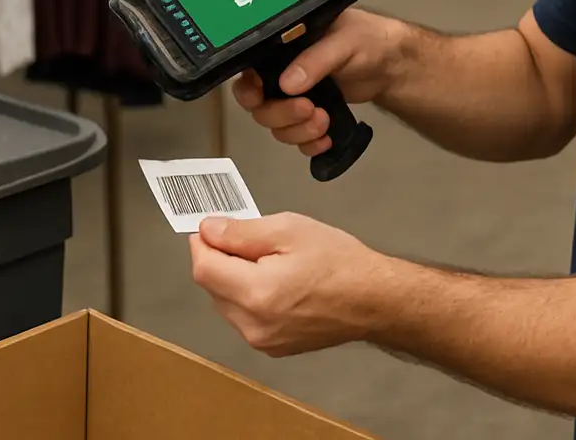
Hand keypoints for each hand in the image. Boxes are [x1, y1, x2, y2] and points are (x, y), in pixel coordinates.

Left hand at [188, 213, 387, 356]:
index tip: (207, 228)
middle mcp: (254, 324)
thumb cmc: (341, 264)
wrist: (374, 300)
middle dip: (220, 260)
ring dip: (234, 280)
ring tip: (270, 262)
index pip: (204, 268)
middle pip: (212, 287)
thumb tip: (209, 230)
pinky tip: (277, 283)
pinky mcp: (273, 347)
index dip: (201, 243)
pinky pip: (245, 318)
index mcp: (256, 293)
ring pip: (227, 303)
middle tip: (246, 238)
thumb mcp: (290, 230)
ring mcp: (263, 340)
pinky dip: (250, 298)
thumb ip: (242, 231)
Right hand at [232, 9, 407, 156]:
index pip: (249, 70)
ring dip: (297, 131)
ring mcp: (295, 97)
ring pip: (276, 126)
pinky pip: (296, 138)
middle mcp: (282, 72)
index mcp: (282, 46)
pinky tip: (325, 139)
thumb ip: (316, 60)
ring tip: (324, 122)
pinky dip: (308, 143)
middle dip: (281, 114)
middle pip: (259, 105)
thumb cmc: (368, 40)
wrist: (393, 65)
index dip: (248, 88)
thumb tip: (287, 83)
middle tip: (307, 110)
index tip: (260, 96)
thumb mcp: (344, 41)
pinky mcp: (309, 116)